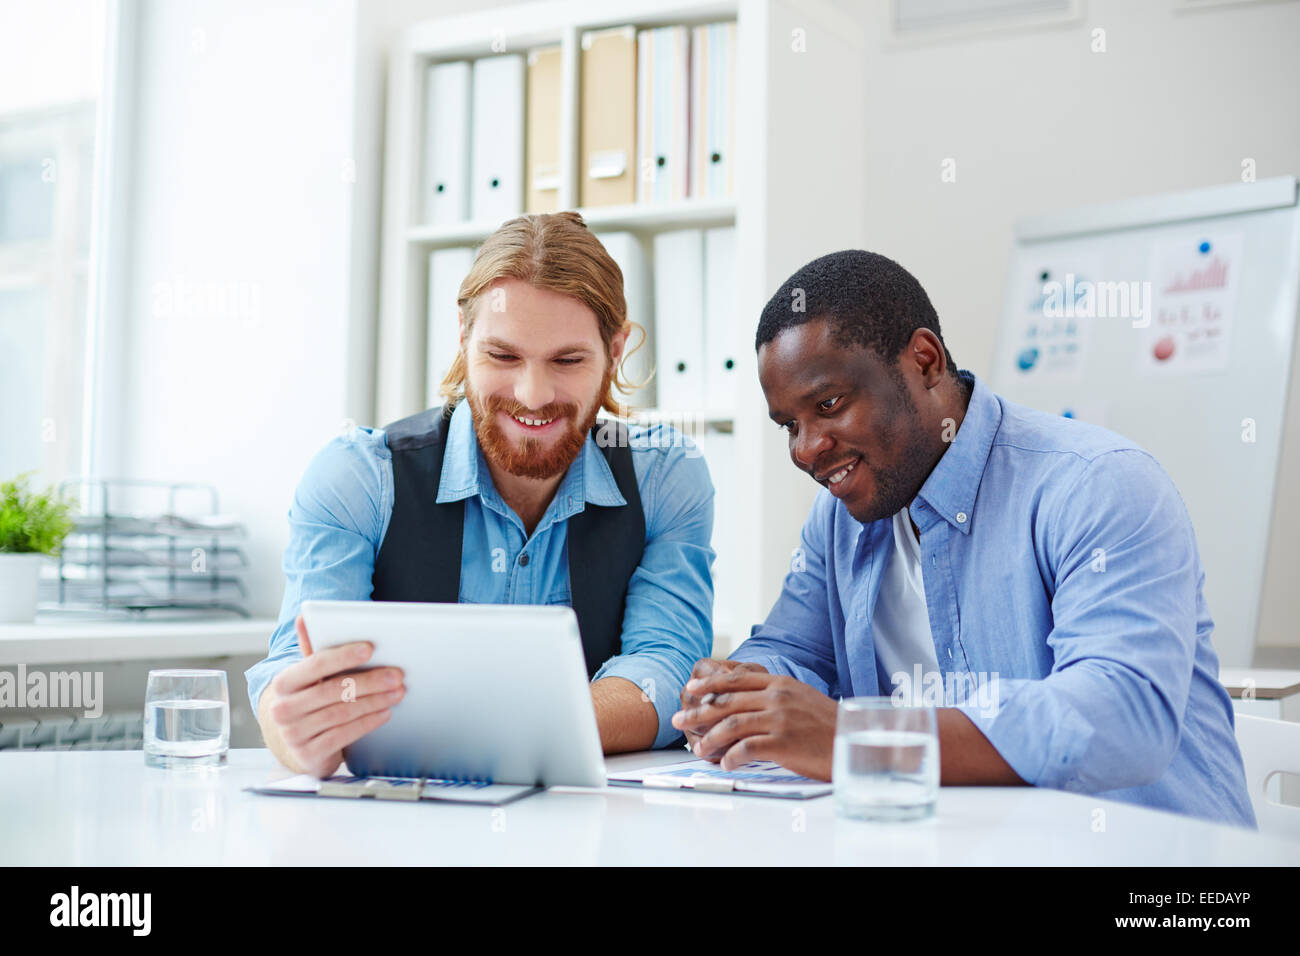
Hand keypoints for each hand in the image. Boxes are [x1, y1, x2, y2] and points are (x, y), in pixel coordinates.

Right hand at [264, 614, 404, 777]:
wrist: (297, 742)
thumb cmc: (309, 700)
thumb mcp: (308, 676)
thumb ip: (312, 648)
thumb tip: (304, 616)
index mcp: (284, 682)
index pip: (315, 663)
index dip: (344, 655)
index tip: (371, 648)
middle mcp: (283, 708)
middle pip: (334, 690)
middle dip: (370, 681)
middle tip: (397, 674)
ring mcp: (294, 734)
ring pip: (342, 713)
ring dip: (375, 701)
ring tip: (397, 692)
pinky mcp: (308, 754)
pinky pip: (344, 735)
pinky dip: (368, 723)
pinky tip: (385, 713)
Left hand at [672, 667, 837, 779]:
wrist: (855, 741)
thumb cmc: (827, 725)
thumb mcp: (801, 698)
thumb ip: (773, 695)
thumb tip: (742, 703)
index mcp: (781, 683)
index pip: (737, 678)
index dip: (710, 682)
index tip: (691, 688)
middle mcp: (778, 696)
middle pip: (728, 700)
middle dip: (699, 711)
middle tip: (678, 720)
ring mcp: (781, 718)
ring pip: (733, 723)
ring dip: (710, 738)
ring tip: (697, 749)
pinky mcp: (785, 742)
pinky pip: (748, 748)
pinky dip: (732, 756)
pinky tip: (725, 763)